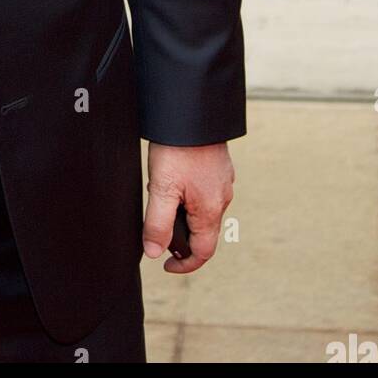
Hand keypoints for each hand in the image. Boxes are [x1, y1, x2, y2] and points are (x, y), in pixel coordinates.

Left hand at [143, 141, 234, 273]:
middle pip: (203, 232)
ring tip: (161, 191)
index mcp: (210, 210)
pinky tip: (172, 177)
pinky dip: (187, 195)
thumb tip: (154, 253)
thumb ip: (158, 224)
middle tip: (157, 222)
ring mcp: (223, 182)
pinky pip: (205, 192)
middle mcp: (222, 198)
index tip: (166, 265)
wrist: (192, 113)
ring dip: (182, 211)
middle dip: (180, 234)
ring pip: (203, 210)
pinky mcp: (219, 168)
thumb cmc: (178, 148)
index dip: (184, 265)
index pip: (203, 252)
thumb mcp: (161, 188)